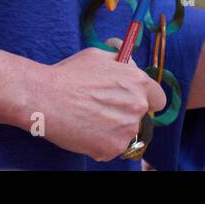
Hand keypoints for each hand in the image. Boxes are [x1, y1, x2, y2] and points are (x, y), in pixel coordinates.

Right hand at [35, 45, 166, 161]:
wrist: (46, 98)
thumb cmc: (69, 74)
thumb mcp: (98, 55)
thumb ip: (119, 59)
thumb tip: (125, 56)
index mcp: (138, 82)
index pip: (158, 99)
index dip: (146, 100)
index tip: (133, 102)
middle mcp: (137, 106)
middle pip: (139, 117)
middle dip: (125, 114)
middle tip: (101, 109)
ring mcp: (126, 129)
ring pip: (125, 133)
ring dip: (112, 129)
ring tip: (88, 119)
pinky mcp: (112, 148)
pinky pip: (111, 147)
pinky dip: (99, 143)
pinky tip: (83, 130)